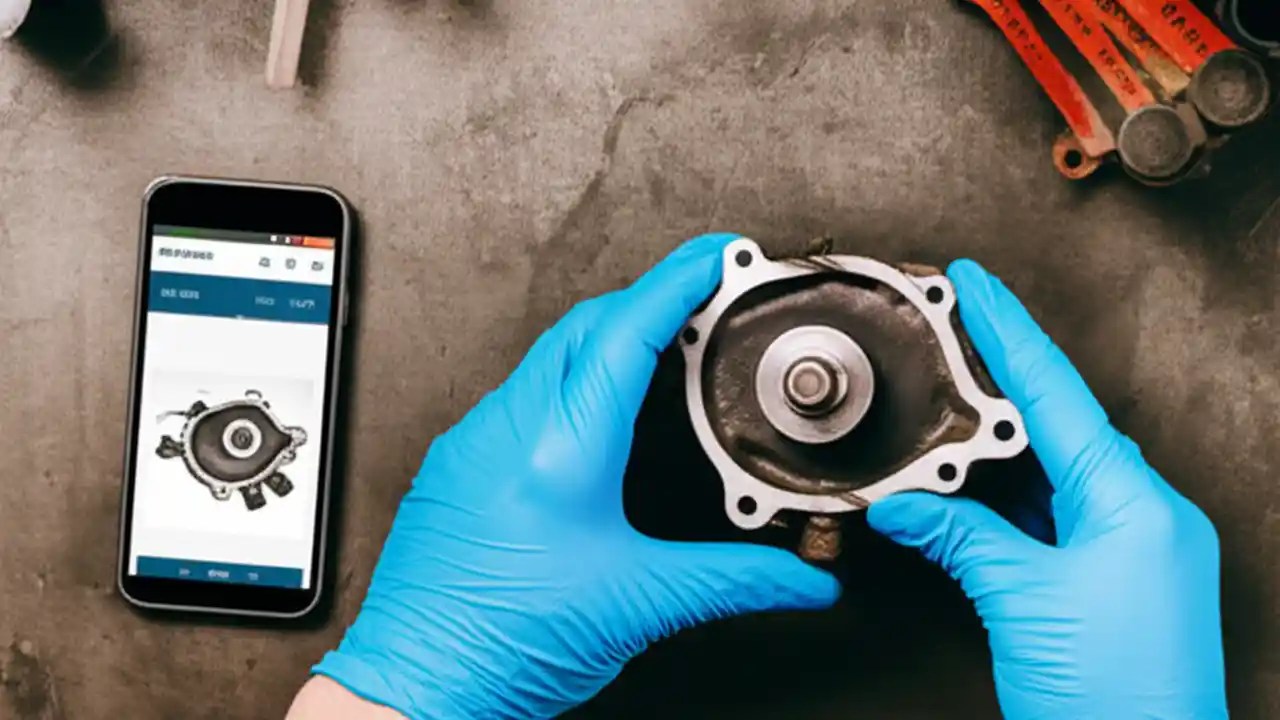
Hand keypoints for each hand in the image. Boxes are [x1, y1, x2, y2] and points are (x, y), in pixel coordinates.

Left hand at [313, 234, 840, 719]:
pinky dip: (570, 377)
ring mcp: (474, 442)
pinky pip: (520, 392)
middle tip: (702, 295)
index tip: (717, 256)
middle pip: (586, 326)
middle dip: (648, 297)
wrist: (418, 688)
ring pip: (548, 354)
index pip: (626, 333)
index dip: (678, 282)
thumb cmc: (503, 646)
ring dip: (607, 336)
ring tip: (660, 345)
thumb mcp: (639, 605)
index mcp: (558, 450)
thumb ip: (734, 581)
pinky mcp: (458, 464)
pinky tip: (595, 407)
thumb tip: (798, 579)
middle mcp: (507, 430)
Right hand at [868, 261, 1225, 718]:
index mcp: (1132, 503)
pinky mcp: (1115, 576)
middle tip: (951, 329)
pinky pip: (1059, 512)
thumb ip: (958, 537)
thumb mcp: (1017, 600)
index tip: (974, 284)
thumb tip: (901, 506)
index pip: (1054, 395)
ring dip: (1000, 442)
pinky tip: (971, 487)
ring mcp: (1133, 546)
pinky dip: (1012, 495)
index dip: (1008, 332)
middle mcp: (1142, 514)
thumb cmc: (1109, 699)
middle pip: (1057, 423)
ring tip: (949, 403)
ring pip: (1055, 469)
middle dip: (1000, 378)